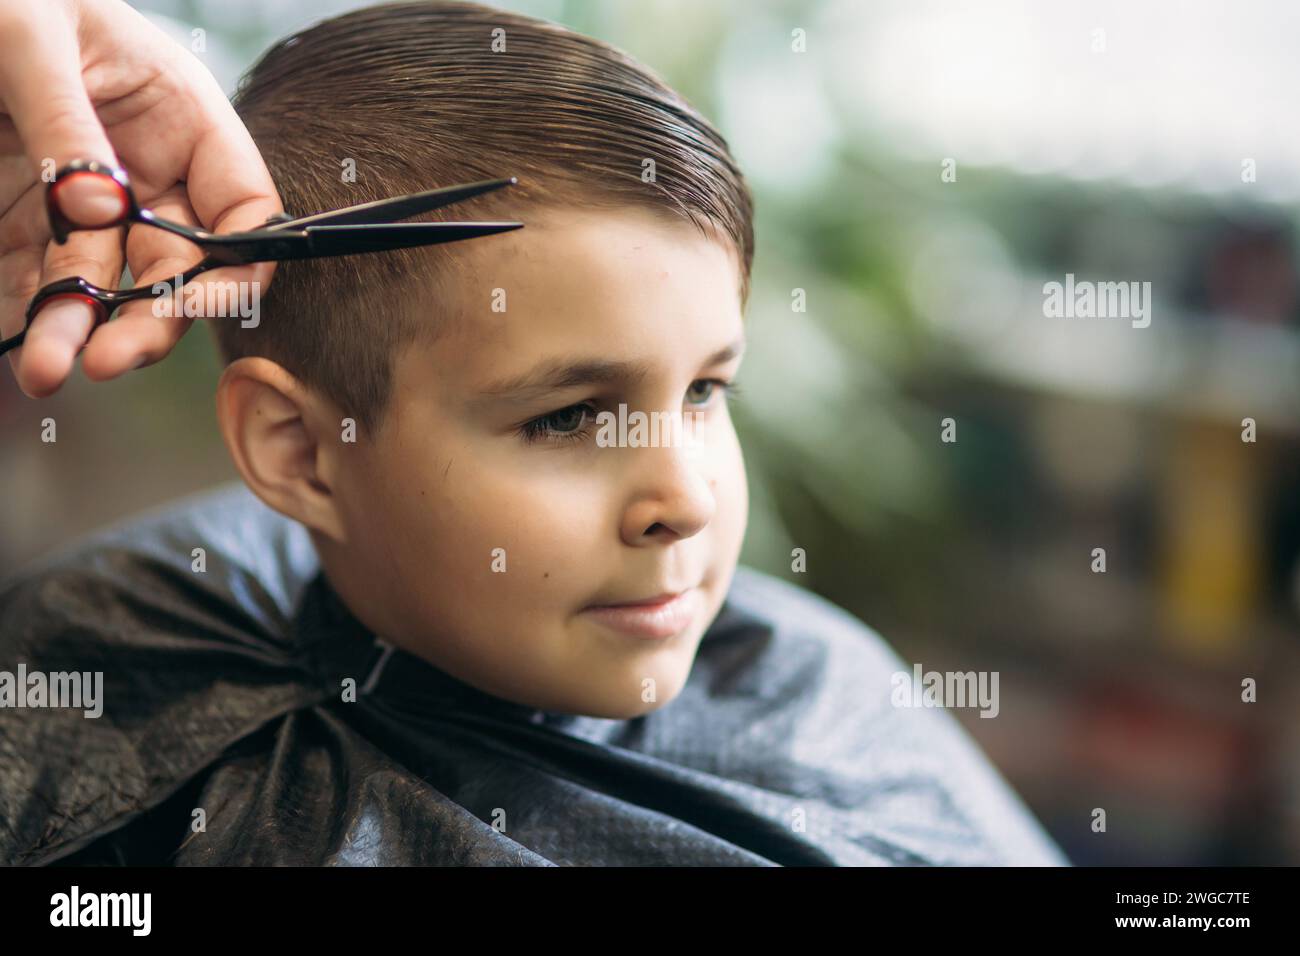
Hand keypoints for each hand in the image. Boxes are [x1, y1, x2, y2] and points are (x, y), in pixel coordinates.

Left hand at [0, 0, 280, 397]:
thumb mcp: (29, 33)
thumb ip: (66, 123)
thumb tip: (96, 211)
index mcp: (183, 119)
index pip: (245, 209)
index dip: (239, 266)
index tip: (196, 302)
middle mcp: (151, 173)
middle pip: (175, 266)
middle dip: (146, 319)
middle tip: (106, 359)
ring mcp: (92, 201)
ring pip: (105, 283)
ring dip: (79, 328)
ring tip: (46, 368)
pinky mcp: (32, 217)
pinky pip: (40, 276)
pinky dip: (31, 311)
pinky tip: (23, 340)